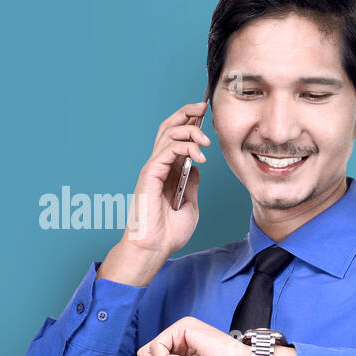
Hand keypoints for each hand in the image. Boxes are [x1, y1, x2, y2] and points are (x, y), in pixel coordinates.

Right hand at [121, 100, 212, 258]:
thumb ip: (192, 183)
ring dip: (190, 132)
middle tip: (203, 107)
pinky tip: (199, 156)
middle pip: (168, 128)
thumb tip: (196, 167)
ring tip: (206, 142)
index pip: (176, 138)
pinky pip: (166, 151)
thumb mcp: (190, 203)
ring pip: (168, 135)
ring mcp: (153, 169)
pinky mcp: (150, 174)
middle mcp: (159, 166)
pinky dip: (184, 147)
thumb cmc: (169, 232)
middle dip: (186, 113)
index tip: (205, 114)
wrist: (155, 247)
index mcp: (168, 171)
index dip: (189, 122)